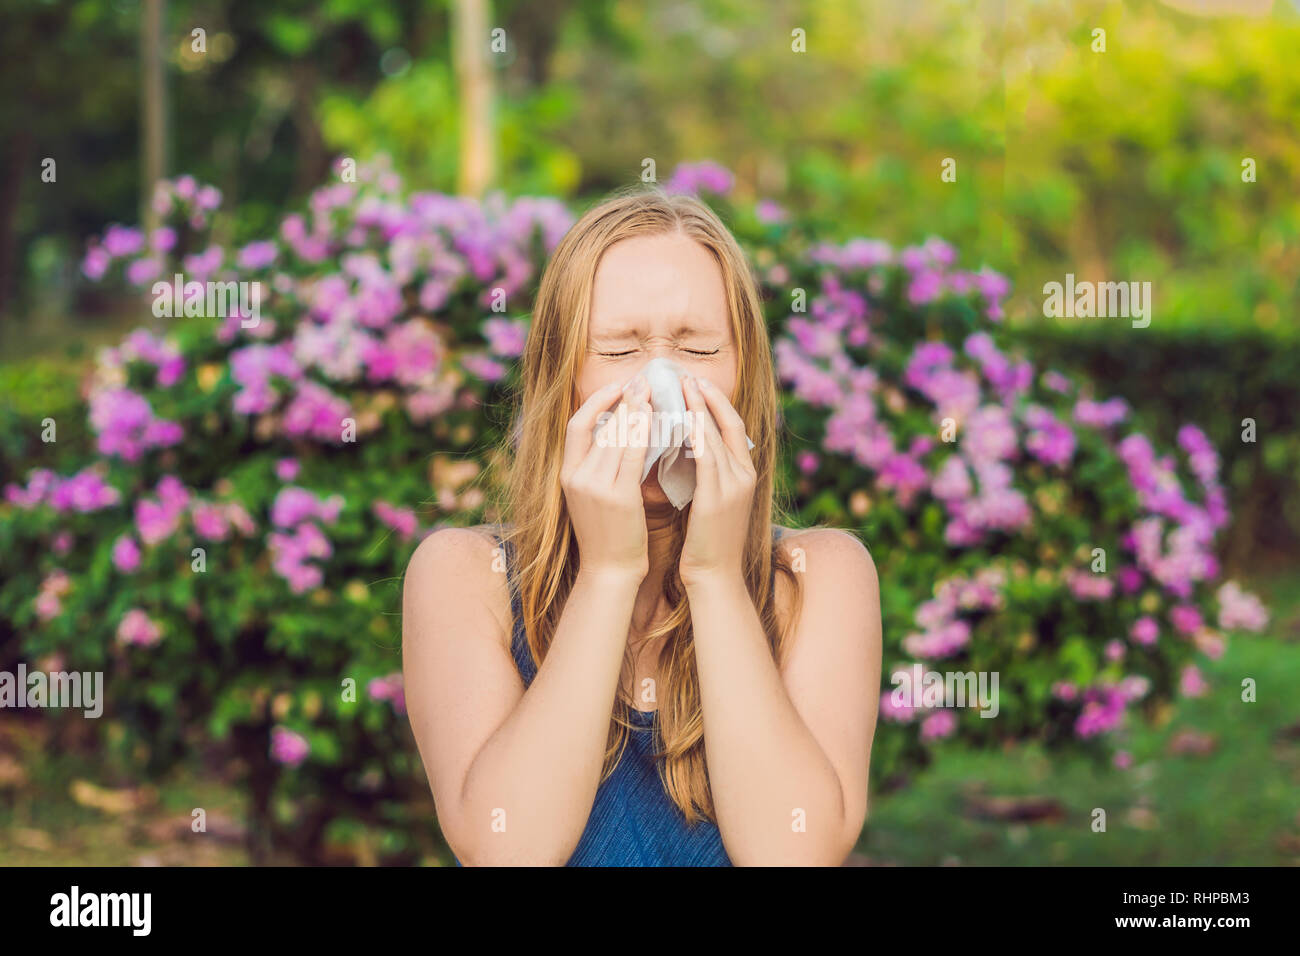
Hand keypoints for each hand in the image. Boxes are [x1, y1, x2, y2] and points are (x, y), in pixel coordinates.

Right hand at [560, 374, 652, 580]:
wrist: (609, 571)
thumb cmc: (607, 534)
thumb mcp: (592, 496)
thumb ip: (598, 466)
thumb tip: (616, 434)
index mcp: (567, 475)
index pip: (576, 426)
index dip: (596, 401)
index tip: (617, 386)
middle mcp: (576, 477)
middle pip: (599, 425)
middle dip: (622, 399)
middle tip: (644, 380)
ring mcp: (595, 486)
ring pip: (616, 435)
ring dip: (636, 409)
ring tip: (653, 392)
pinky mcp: (618, 497)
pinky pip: (632, 455)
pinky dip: (644, 433)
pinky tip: (658, 420)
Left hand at [678, 374, 755, 585]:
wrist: (716, 576)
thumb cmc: (708, 542)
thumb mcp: (712, 501)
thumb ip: (706, 475)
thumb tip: (688, 449)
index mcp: (745, 475)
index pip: (734, 427)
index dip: (717, 403)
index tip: (698, 384)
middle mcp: (745, 475)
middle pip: (728, 424)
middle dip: (708, 398)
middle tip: (687, 376)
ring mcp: (734, 486)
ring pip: (716, 436)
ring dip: (698, 409)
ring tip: (680, 388)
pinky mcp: (718, 498)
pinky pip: (707, 458)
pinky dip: (696, 436)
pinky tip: (682, 420)